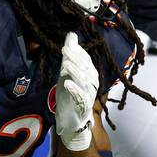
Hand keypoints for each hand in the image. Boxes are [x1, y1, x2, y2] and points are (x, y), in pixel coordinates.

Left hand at [55, 31, 98, 150]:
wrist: (70, 121)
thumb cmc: (70, 96)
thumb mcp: (67, 74)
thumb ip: (70, 56)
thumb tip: (71, 35)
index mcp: (90, 74)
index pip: (86, 60)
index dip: (78, 51)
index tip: (68, 43)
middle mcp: (92, 84)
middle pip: (85, 68)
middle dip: (75, 58)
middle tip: (65, 50)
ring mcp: (89, 95)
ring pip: (84, 81)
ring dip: (74, 71)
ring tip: (65, 64)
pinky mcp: (83, 107)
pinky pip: (81, 97)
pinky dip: (74, 89)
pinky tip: (67, 83)